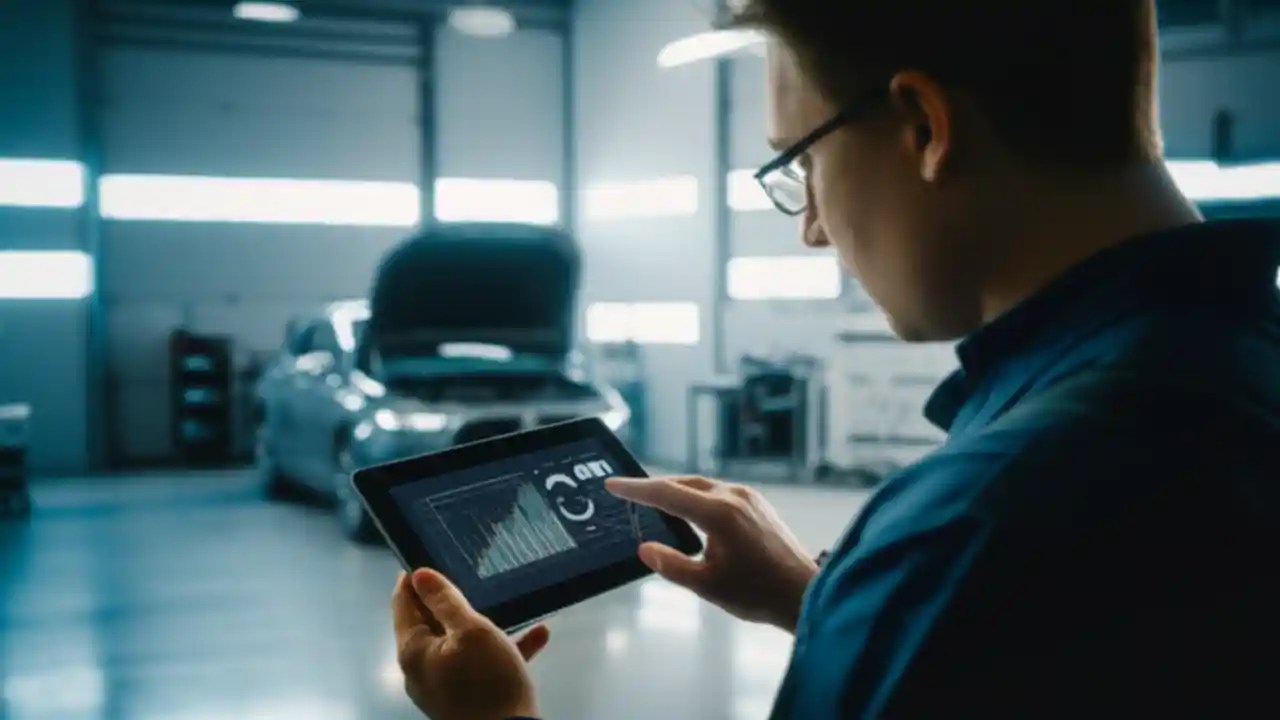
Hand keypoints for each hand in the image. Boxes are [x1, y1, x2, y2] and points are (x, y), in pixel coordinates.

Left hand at [392, 569, 549, 719]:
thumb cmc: (487, 681)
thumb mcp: (471, 631)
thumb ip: (445, 602)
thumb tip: (418, 575)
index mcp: (413, 650)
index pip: (403, 604)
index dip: (413, 579)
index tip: (427, 557)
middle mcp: (421, 669)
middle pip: (431, 624)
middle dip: (450, 600)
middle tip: (468, 574)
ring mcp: (444, 686)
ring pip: (461, 644)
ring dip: (485, 625)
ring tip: (507, 603)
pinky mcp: (467, 698)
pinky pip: (482, 665)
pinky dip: (503, 649)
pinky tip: (538, 635)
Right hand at [607, 476, 817, 631]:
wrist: (804, 593)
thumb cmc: (757, 593)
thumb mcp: (707, 586)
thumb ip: (672, 565)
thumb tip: (645, 548)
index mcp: (718, 514)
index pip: (666, 494)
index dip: (635, 489)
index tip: (612, 484)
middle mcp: (733, 496)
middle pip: (683, 484)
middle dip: (654, 488)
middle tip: (628, 494)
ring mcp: (748, 497)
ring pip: (702, 486)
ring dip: (677, 492)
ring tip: (655, 503)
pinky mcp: (757, 503)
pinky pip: (719, 492)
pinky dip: (697, 497)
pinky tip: (690, 512)